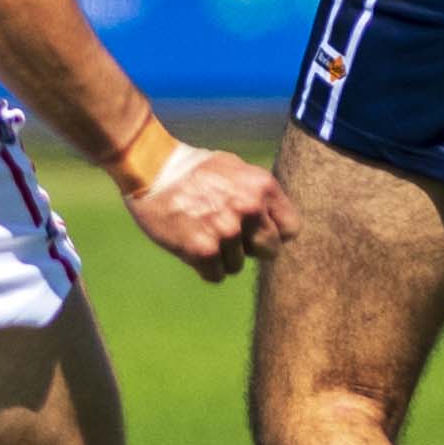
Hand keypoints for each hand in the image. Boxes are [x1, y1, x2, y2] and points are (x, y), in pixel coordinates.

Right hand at [125, 137, 293, 279]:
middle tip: (229, 236)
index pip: (291, 229)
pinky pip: (216, 275)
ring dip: (223, 256)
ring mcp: (227, 231)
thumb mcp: (236, 169)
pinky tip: (191, 245)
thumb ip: (258, 194)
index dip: (274, 232)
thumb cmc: (194, 169)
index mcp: (262, 187)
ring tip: (202, 233)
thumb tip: (275, 220)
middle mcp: (250, 209)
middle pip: (270, 251)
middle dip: (251, 248)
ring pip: (238, 265)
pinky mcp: (203, 250)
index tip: (258, 231)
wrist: (152, 169)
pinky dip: (204, 267)